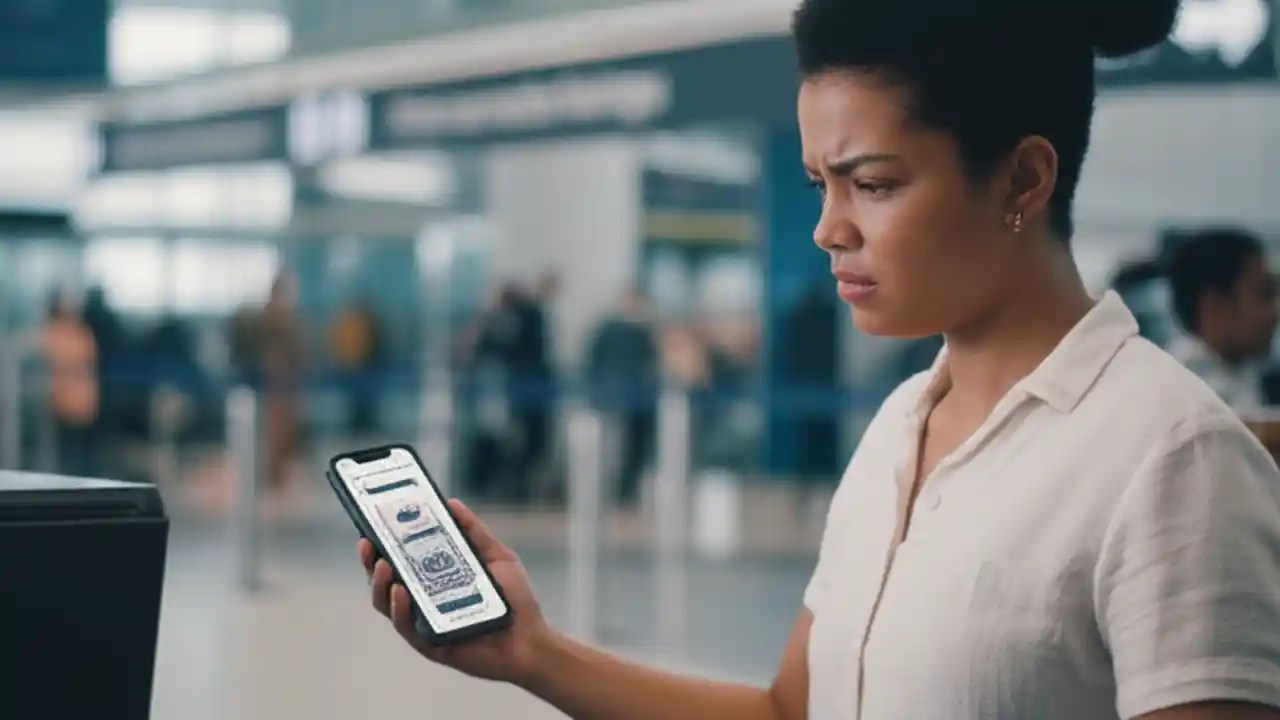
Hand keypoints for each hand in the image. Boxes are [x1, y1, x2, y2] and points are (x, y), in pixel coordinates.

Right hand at [359, 499, 550, 685]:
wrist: (531, 638)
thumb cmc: (514, 599)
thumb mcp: (496, 556)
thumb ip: (474, 531)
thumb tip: (451, 502)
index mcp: (433, 579)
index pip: (399, 560)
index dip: (382, 543)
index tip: (372, 523)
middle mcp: (423, 601)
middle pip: (384, 581)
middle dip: (371, 561)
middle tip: (369, 541)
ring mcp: (424, 623)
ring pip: (387, 604)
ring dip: (380, 584)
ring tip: (384, 564)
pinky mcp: (429, 644)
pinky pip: (406, 627)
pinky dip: (400, 610)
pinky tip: (402, 593)